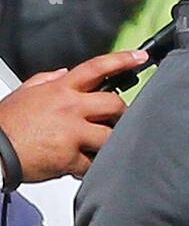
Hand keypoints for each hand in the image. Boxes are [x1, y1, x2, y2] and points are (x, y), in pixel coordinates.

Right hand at [0, 49, 146, 182]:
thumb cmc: (8, 125)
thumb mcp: (26, 92)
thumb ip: (48, 80)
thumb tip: (64, 73)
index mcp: (60, 89)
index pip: (96, 68)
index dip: (121, 60)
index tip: (139, 57)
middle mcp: (69, 107)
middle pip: (115, 105)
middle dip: (122, 114)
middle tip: (118, 122)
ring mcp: (72, 132)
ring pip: (111, 136)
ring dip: (109, 143)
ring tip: (96, 147)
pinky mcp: (71, 157)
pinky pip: (95, 164)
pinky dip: (91, 168)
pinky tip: (81, 166)